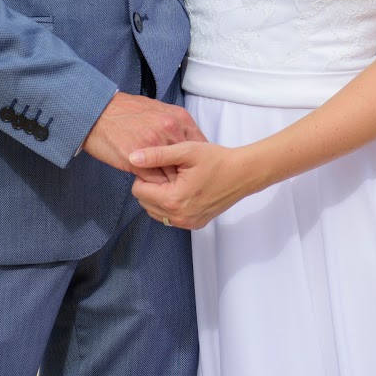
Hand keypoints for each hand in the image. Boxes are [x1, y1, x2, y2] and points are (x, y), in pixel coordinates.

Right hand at [82, 92, 204, 178]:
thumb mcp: (158, 109)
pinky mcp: (138, 161)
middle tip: (190, 185)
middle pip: (189, 161)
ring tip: (175, 192)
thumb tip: (188, 139)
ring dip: (173, 184)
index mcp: (178, 118)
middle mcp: (170, 130)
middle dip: (188, 174)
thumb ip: (175, 124)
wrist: (98, 112)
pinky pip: (155, 181)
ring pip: (173, 173)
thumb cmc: (127, 110)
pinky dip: (156, 187)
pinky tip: (156, 190)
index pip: (200, 144)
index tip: (198, 170)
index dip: (198, 160)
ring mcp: (154, 146)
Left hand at [129, 141, 252, 228]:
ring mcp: (188, 223)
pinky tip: (183, 190)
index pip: (138, 191)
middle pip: (144, 203)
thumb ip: (157, 155)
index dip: (145, 175)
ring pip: (155, 212)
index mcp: (174, 200)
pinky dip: (170, 205)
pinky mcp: (195, 224)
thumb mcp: (186, 151)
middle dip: (151, 187)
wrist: (243, 173)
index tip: (159, 165)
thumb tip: (133, 157)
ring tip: (176, 180)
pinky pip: (170, 217)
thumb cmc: (218, 160)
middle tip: (168, 172)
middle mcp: (179, 217)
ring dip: (159, 196)